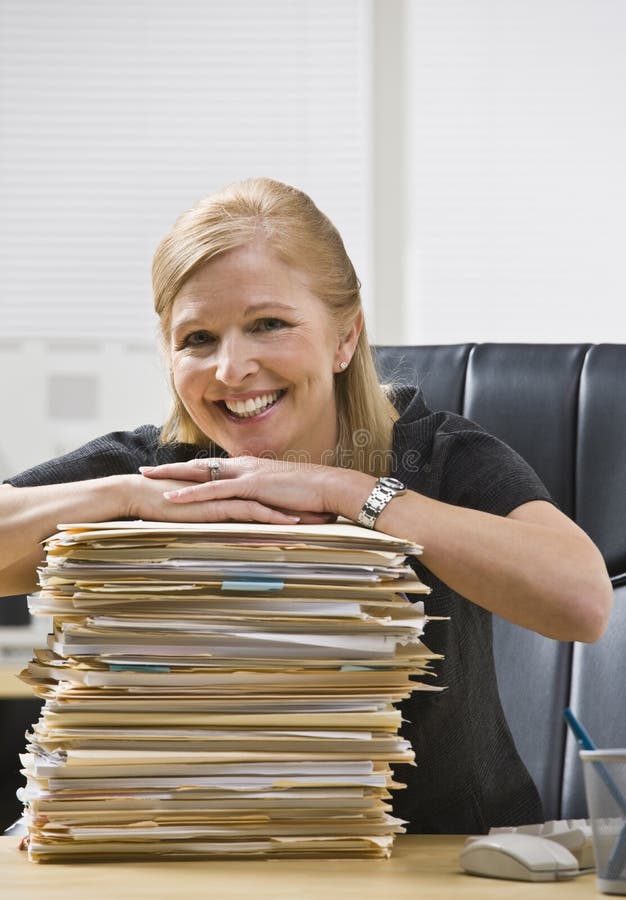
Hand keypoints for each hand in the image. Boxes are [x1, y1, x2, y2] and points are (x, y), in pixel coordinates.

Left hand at [138, 456, 343, 523]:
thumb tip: (255, 511)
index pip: (212, 468)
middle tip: (144, 471)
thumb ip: (264, 501)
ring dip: (172, 478)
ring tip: (147, 481)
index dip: (188, 470)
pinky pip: (214, 490)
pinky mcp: (251, 486)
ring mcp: (246, 474)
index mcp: (250, 469)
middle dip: (170, 469)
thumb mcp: (281, 497)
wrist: (331, 487)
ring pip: (200, 474)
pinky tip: (172, 498)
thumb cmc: (311, 494)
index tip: (167, 472)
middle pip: (198, 466)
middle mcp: (243, 467)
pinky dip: (191, 494)